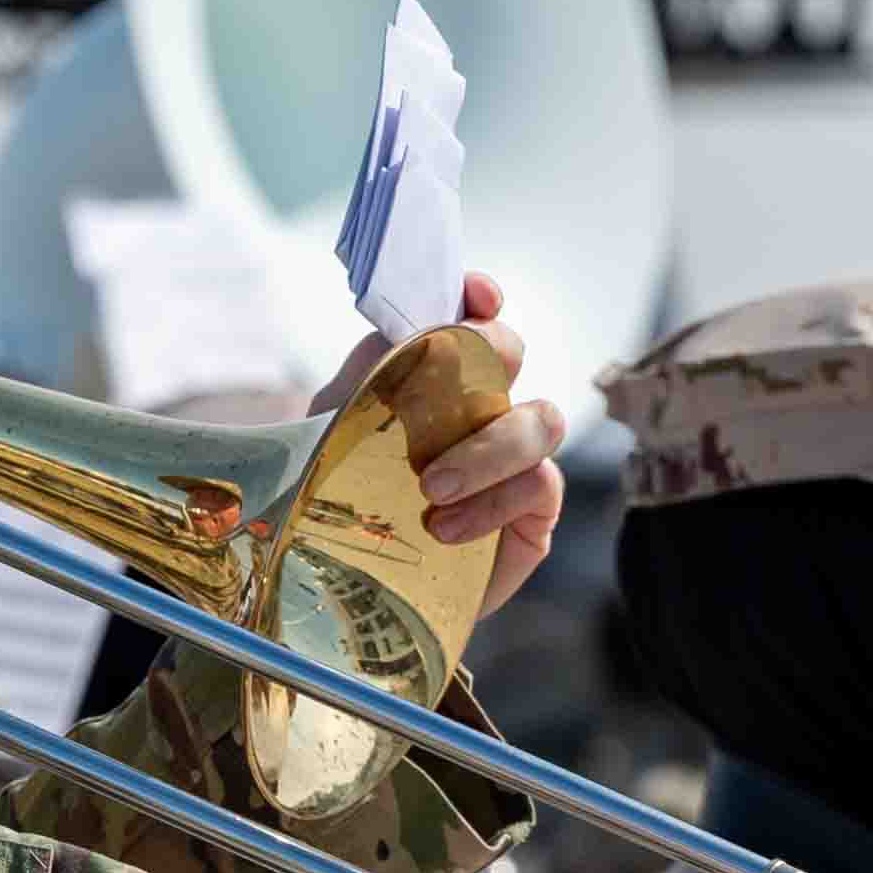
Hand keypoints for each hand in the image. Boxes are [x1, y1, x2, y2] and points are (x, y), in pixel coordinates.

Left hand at [323, 271, 567, 615]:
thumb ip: (363, 376)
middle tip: (446, 390)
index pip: (472, 316)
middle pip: (512, 353)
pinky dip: (492, 503)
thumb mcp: (331, 427)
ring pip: (541, 420)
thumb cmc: (338, 494)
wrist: (344, 575)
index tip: (477, 298)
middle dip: (493, 356)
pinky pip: (538, 486)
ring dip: (491, 447)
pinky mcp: (531, 514)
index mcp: (436, 373)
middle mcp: (483, 405)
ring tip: (432, 488)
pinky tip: (444, 528)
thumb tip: (393, 338)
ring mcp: (514, 458)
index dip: (480, 298)